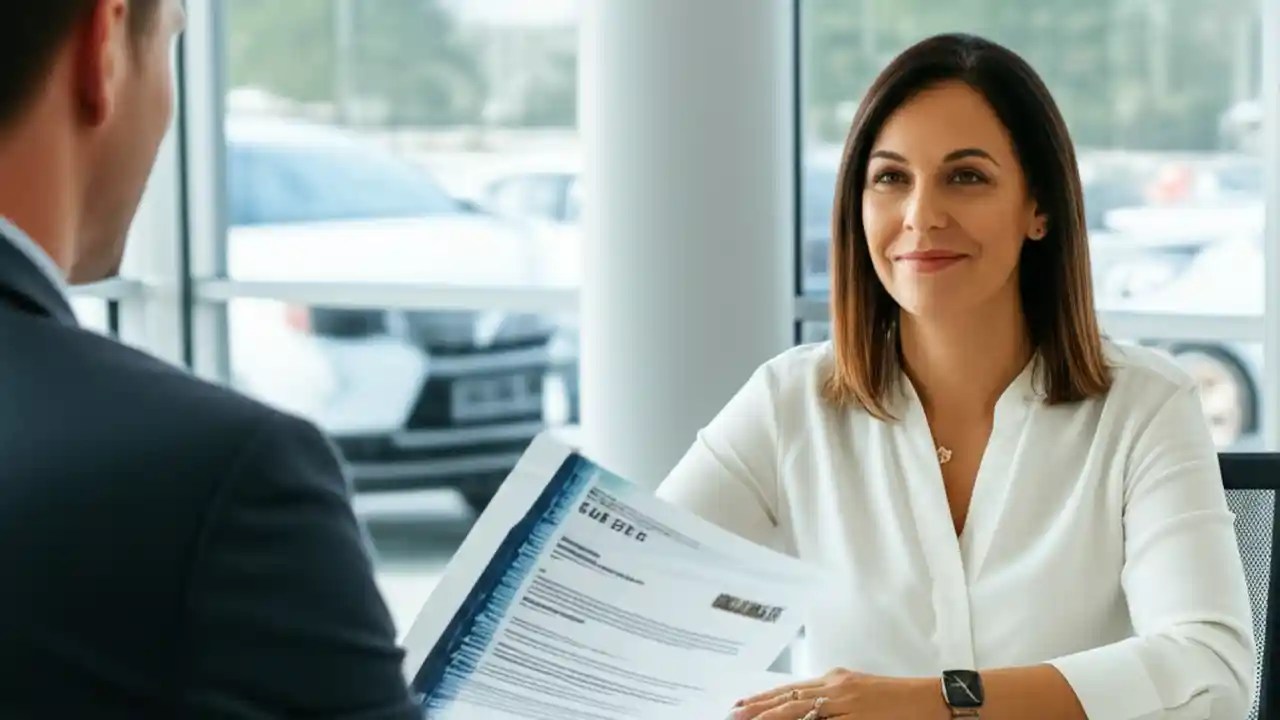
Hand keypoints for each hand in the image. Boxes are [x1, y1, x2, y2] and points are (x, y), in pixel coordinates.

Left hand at [730, 668, 945, 719]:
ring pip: (801, 712)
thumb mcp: (858, 694)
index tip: (741, 705)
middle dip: (760, 708)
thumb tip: (806, 710)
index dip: (765, 698)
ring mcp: (847, 703)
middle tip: (733, 714)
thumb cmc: (896, 700)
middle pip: (790, 699)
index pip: (791, 690)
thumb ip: (831, 700)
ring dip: (774, 717)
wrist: (931, 700)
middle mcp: (837, 688)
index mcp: (835, 681)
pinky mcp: (858, 717)